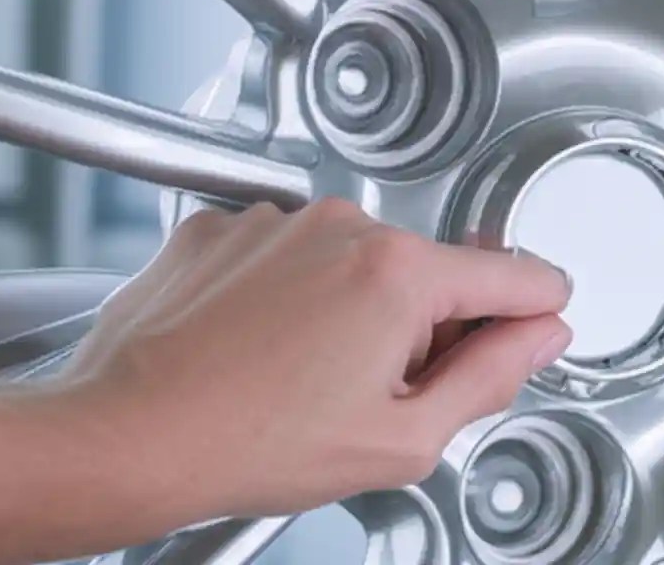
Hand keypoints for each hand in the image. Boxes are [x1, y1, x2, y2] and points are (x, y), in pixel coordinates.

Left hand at [65, 199, 572, 524]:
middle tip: (377, 392)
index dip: (534, 311)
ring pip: (356, 261)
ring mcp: (277, 220)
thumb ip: (492, 377)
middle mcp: (341, 225)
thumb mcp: (403, 438)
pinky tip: (262, 349)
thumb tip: (539, 336)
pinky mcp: (225, 227)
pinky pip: (289, 255)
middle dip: (424, 326)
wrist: (124, 435)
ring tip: (303, 376)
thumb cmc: (246, 442)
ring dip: (352, 309)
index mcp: (398, 274)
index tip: (530, 328)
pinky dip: (289, 294)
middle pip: (431, 271)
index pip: (516, 275)